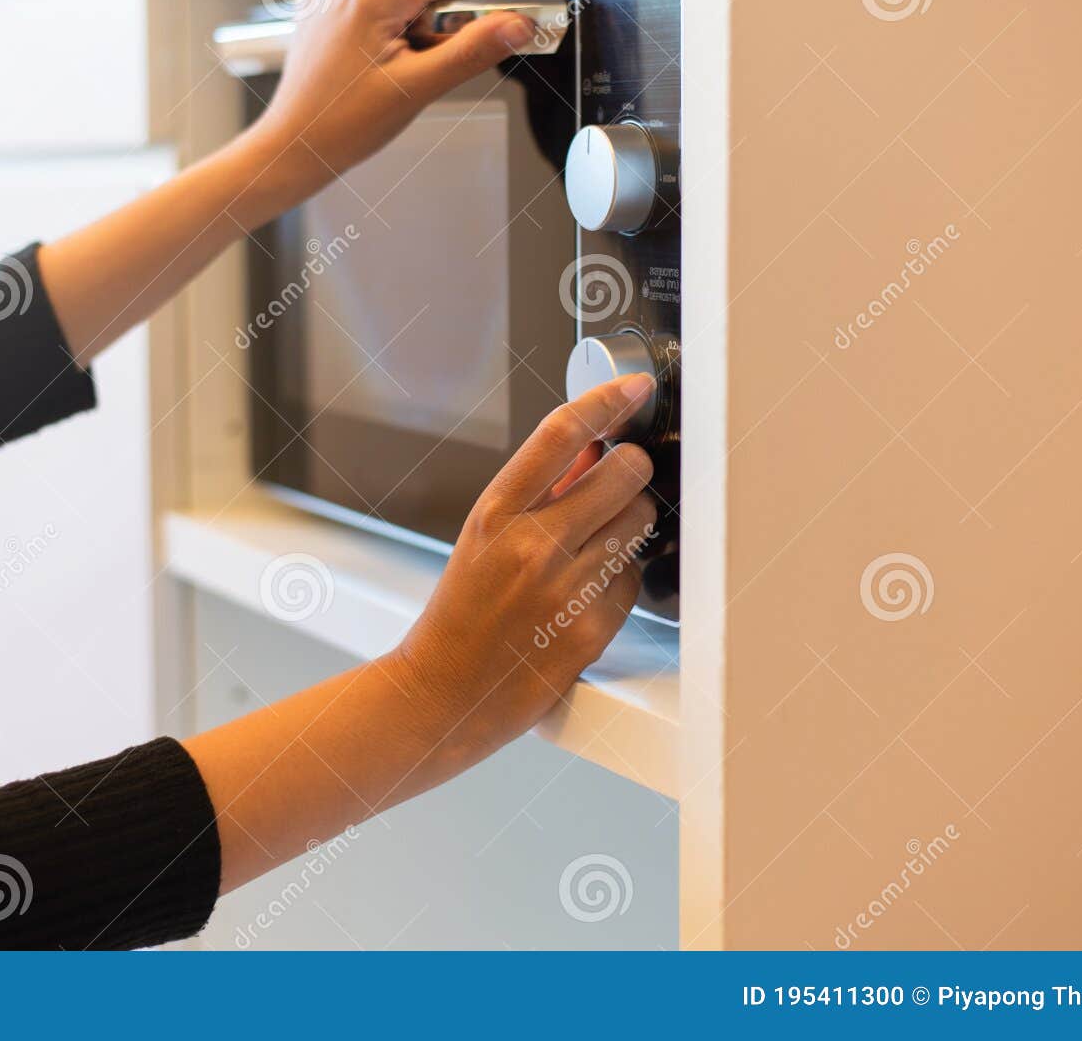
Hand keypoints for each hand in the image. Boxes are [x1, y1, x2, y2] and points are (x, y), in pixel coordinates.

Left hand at [250, 0, 536, 188]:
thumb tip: (517, 25)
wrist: (296, 142)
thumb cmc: (341, 122)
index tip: (456, 45)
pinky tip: (366, 57)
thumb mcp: (419, 87)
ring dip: (408, 27)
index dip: (471, 12)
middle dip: (431, 26)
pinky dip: (383, 24)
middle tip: (404, 67)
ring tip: (381, 66)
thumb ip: (474, 50)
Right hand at [393, 374, 658, 767]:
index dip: (608, 400)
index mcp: (496, 513)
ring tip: (597, 544)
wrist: (442, 694)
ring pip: (639, 523)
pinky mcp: (591, 630)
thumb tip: (591, 444)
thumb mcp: (483, 536)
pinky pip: (633, 580)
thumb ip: (538, 488)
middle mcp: (532, 546)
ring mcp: (565, 590)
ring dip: (629, 523)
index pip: (562, 433)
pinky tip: (589, 592)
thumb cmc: (459, 614)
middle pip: (624, 473)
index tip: (634, 388)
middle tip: (618, 483)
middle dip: (629, 471)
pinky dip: (621, 579)